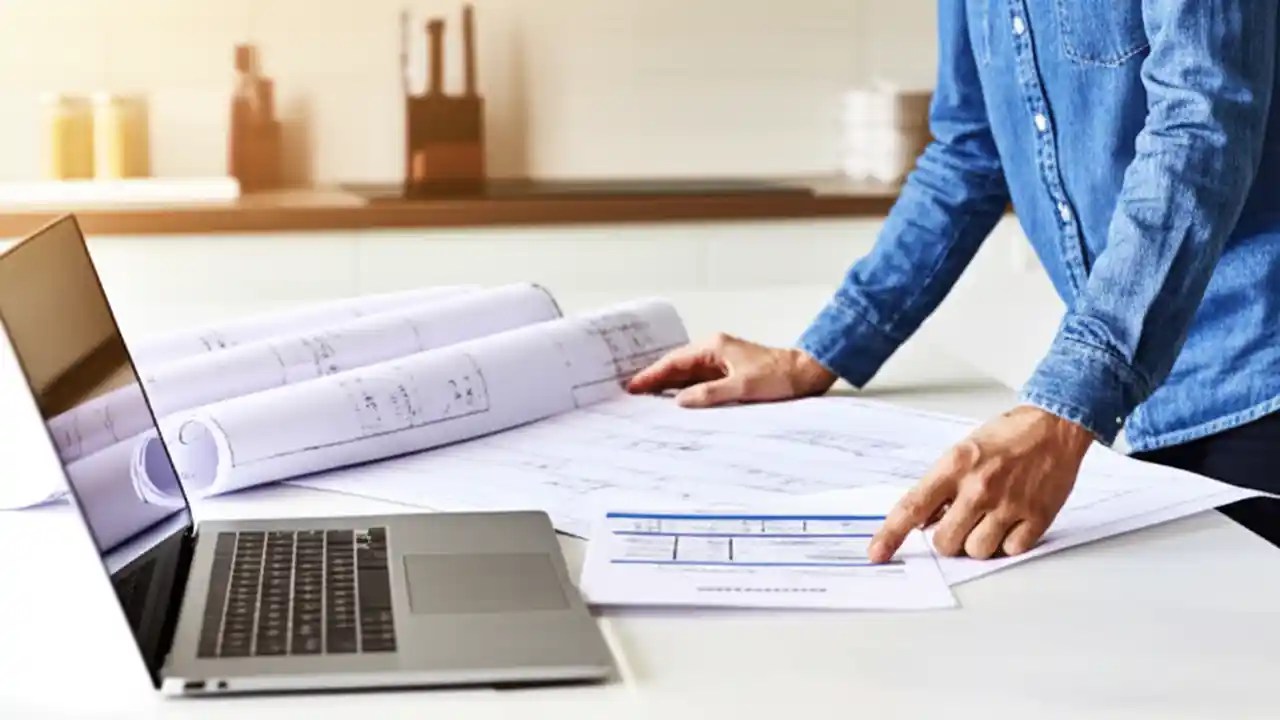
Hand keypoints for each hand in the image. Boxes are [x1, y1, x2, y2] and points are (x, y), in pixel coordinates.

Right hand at [626, 333, 835, 407]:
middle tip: (631, 395)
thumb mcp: (742, 387)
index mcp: (714, 346)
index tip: (633, 387)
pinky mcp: (729, 372)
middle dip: (654, 380)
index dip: (652, 375)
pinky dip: (685, 390)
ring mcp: (721, 361)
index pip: (674, 362)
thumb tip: (680, 401)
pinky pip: (700, 381)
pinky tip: (676, 402)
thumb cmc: (779, 377)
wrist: (805, 373)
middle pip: (677, 367)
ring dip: (668, 386)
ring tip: (646, 401)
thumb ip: (709, 394)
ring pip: (687, 375)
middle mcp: (714, 350)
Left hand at [868, 406, 1093, 562]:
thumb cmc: (1007, 437)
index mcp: (955, 466)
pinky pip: (1010, 551)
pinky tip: (1011, 522)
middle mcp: (979, 487)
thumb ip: (941, 486)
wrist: (1054, 426)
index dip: (891, 534)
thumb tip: (922, 522)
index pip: (913, 507)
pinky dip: (1007, 543)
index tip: (877, 553)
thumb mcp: (962, 452)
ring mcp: (1009, 505)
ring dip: (978, 543)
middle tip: (959, 523)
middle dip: (948, 539)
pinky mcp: (1036, 517)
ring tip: (989, 519)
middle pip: (945, 542)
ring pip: (977, 551)